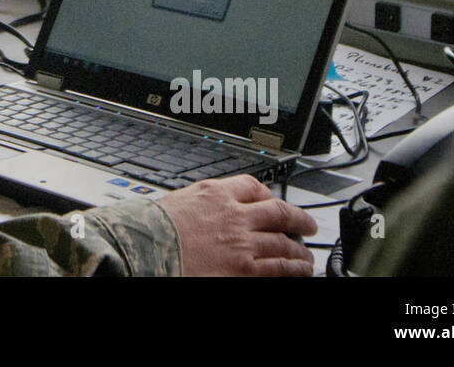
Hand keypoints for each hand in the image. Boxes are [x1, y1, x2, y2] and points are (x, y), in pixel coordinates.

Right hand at [157, 174, 316, 275]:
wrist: (146, 250)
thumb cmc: (153, 228)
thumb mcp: (178, 202)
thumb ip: (201, 203)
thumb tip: (207, 210)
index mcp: (215, 193)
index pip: (252, 186)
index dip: (268, 194)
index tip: (273, 200)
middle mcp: (234, 214)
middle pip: (277, 211)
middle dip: (297, 218)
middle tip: (306, 224)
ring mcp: (242, 241)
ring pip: (283, 241)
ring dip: (298, 248)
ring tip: (306, 254)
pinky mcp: (244, 268)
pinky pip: (279, 266)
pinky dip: (294, 267)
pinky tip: (300, 268)